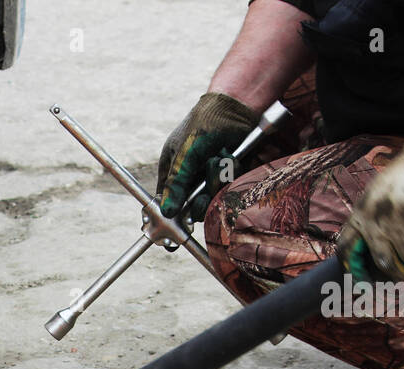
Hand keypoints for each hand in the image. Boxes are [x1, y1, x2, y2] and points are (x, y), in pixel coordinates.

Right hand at [156, 92, 258, 218]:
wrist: (237, 106)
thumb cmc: (205, 123)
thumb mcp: (186, 153)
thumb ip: (177, 182)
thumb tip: (166, 211)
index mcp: (173, 171)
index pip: (168, 202)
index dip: (173, 215)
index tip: (178, 227)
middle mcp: (191, 178)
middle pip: (194, 207)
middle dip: (203, 197)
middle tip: (206, 190)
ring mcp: (211, 178)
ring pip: (215, 198)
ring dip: (220, 177)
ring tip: (222, 155)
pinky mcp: (229, 176)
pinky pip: (231, 187)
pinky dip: (232, 172)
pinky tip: (232, 155)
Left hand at [337, 144, 403, 281]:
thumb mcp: (382, 193)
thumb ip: (375, 217)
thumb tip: (375, 251)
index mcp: (361, 209)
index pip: (346, 247)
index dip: (355, 270)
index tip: (367, 283)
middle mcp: (374, 212)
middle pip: (381, 259)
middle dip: (398, 272)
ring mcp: (396, 211)